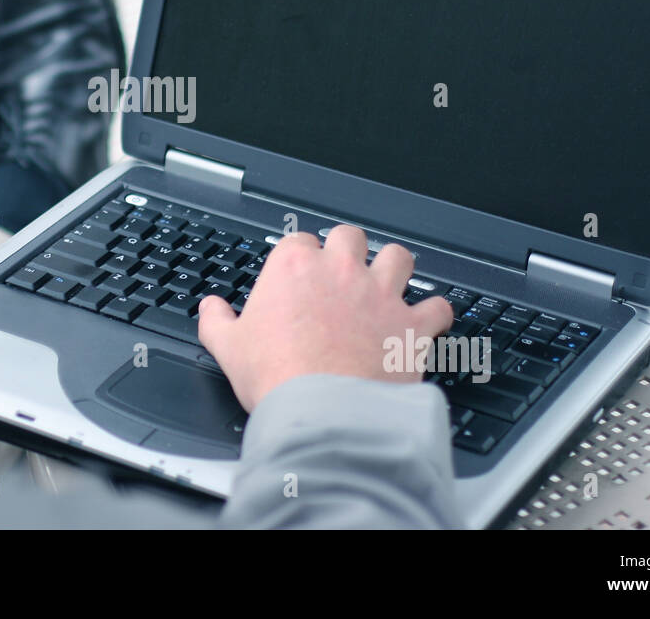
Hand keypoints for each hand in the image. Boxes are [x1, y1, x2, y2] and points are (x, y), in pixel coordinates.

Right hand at [197, 225, 452, 411]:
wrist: (324, 411)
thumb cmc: (278, 378)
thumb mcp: (228, 348)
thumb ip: (216, 320)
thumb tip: (211, 307)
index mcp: (294, 268)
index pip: (299, 242)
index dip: (300, 259)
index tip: (298, 276)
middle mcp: (341, 271)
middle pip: (350, 237)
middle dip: (348, 251)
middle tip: (343, 273)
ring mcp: (380, 295)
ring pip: (399, 257)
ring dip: (395, 268)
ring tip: (388, 283)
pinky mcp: (411, 325)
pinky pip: (437, 306)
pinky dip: (435, 313)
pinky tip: (428, 322)